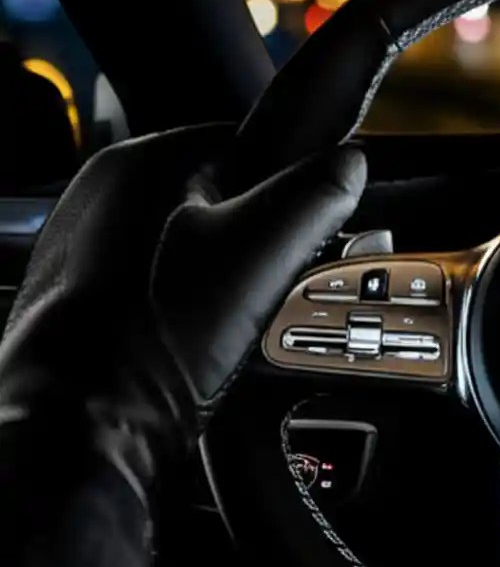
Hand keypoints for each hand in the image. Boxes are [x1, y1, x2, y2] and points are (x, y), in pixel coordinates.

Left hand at [0, 124, 364, 498]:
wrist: (86, 423)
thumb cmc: (156, 336)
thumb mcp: (265, 252)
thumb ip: (316, 194)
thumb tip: (349, 162)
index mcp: (143, 162)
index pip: (246, 143)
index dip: (291, 186)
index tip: (313, 225)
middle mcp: (103, 194)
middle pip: (216, 195)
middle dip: (256, 235)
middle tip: (273, 280)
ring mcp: (86, 245)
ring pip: (187, 240)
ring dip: (222, 270)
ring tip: (234, 313)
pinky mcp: (83, 293)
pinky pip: (158, 278)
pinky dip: (186, 299)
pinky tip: (198, 332)